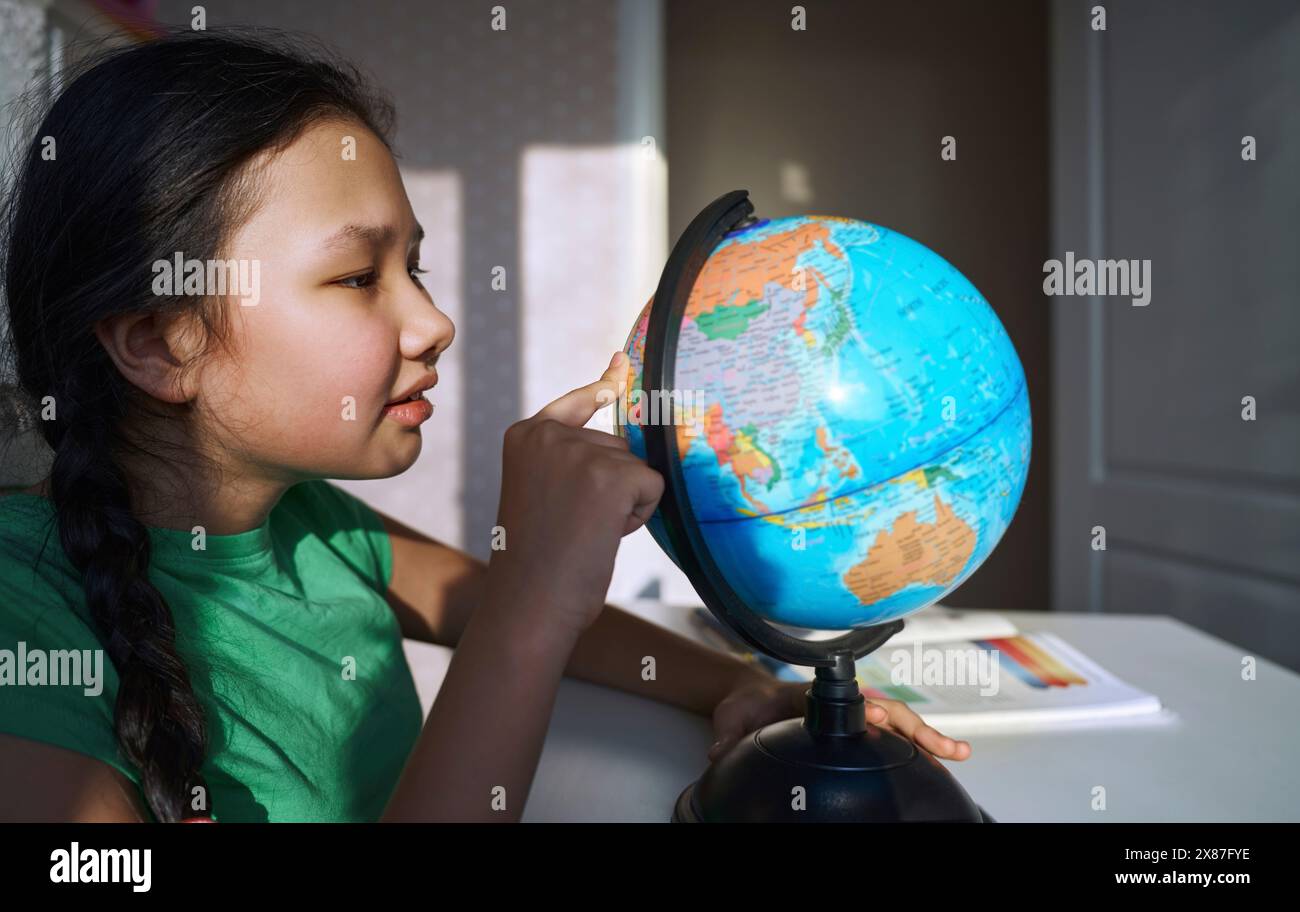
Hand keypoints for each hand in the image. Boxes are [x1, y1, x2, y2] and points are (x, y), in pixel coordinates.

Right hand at [487, 351, 663, 648]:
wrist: (530, 602)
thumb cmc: (536, 559)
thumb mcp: (541, 491)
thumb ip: (568, 459)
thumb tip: (623, 434)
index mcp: (525, 434)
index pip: (576, 402)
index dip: (603, 388)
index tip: (621, 362)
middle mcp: (551, 435)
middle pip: (616, 445)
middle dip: (610, 484)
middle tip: (575, 525)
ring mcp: (582, 453)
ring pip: (636, 467)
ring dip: (624, 503)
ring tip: (585, 533)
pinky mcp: (613, 477)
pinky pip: (652, 487)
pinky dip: (639, 516)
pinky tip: (604, 536)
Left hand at [708, 676, 971, 762]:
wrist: (749, 697)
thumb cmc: (746, 704)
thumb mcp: (732, 717)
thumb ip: (727, 735)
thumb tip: (718, 753)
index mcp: (813, 697)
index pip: (849, 702)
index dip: (869, 710)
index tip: (882, 717)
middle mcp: (841, 703)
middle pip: (887, 712)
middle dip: (917, 729)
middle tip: (947, 750)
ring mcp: (852, 714)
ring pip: (896, 724)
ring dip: (926, 739)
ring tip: (957, 756)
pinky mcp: (856, 728)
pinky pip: (890, 736)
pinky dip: (915, 747)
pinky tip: (936, 764)